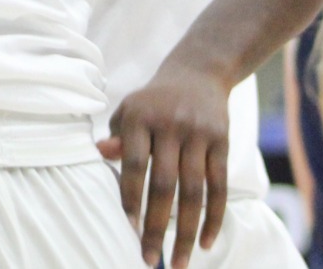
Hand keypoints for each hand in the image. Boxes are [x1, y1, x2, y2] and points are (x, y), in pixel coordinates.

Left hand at [95, 63, 229, 268]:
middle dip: (156, 226)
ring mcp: (198, 133)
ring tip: (179, 262)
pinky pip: (219, 187)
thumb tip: (100, 155)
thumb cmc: (152, 102)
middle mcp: (169, 124)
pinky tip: (205, 242)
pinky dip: (213, 218)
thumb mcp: (129, 111)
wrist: (197, 73)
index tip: (128, 229)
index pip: (133, 164)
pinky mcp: (222, 141)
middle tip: (149, 259)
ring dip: (186, 231)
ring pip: (193, 191)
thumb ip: (117, 137)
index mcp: (139, 116)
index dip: (131, 198)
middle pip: (164, 183)